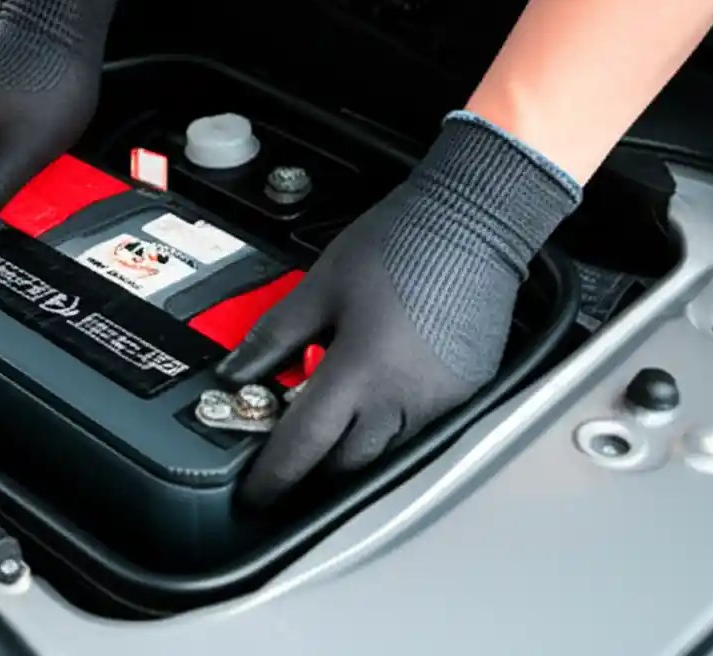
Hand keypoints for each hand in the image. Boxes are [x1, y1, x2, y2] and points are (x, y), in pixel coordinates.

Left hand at [217, 113, 580, 507]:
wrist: (475, 220)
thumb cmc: (403, 242)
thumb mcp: (321, 285)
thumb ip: (275, 335)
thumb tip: (237, 370)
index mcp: (361, 371)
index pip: (305, 445)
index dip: (273, 476)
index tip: (254, 492)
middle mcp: (404, 398)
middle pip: (348, 464)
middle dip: (314, 469)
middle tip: (289, 456)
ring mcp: (440, 401)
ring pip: (386, 452)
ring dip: (354, 448)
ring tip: (331, 423)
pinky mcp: (465, 392)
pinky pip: (420, 429)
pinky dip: (391, 426)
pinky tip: (377, 398)